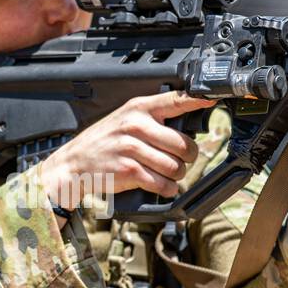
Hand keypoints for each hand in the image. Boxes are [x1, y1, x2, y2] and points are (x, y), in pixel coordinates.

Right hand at [36, 90, 212, 208]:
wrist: (73, 164)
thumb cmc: (102, 143)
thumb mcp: (124, 120)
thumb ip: (152, 119)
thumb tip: (185, 125)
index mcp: (138, 108)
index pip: (175, 101)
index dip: (198, 100)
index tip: (213, 98)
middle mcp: (136, 125)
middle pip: (183, 144)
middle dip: (187, 158)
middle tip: (179, 161)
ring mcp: (132, 148)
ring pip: (175, 167)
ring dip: (177, 176)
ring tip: (168, 175)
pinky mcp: (129, 171)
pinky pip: (162, 183)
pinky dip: (166, 189)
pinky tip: (161, 186)